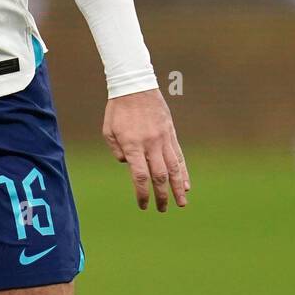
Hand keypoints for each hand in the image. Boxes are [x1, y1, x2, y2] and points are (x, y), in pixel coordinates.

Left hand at [102, 89, 189, 211]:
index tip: (143, 205)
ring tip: (181, 203)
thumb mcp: (108, 130)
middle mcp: (150, 144)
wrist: (135, 85)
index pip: (140, 176)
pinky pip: (179, 155)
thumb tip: (127, 165)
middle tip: (162, 209)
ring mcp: (163, 138)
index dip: (142, 193)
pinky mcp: (170, 133)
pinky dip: (184, 171)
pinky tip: (186, 184)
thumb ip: (116, 150)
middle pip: (159, 176)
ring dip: (178, 188)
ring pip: (174, 168)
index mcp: (132, 145)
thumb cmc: (118, 109)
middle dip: (162, 196)